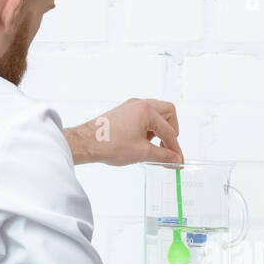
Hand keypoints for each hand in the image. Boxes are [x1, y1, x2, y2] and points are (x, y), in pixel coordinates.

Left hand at [65, 98, 183, 165]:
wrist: (86, 143)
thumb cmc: (109, 144)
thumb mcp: (142, 153)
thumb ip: (163, 155)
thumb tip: (175, 159)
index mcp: (147, 111)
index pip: (169, 131)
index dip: (175, 148)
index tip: (177, 160)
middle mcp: (140, 104)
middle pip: (168, 113)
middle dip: (171, 130)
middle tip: (168, 146)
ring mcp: (131, 106)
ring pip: (156, 113)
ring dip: (159, 129)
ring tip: (152, 145)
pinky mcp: (124, 111)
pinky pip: (144, 115)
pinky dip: (148, 127)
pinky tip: (141, 141)